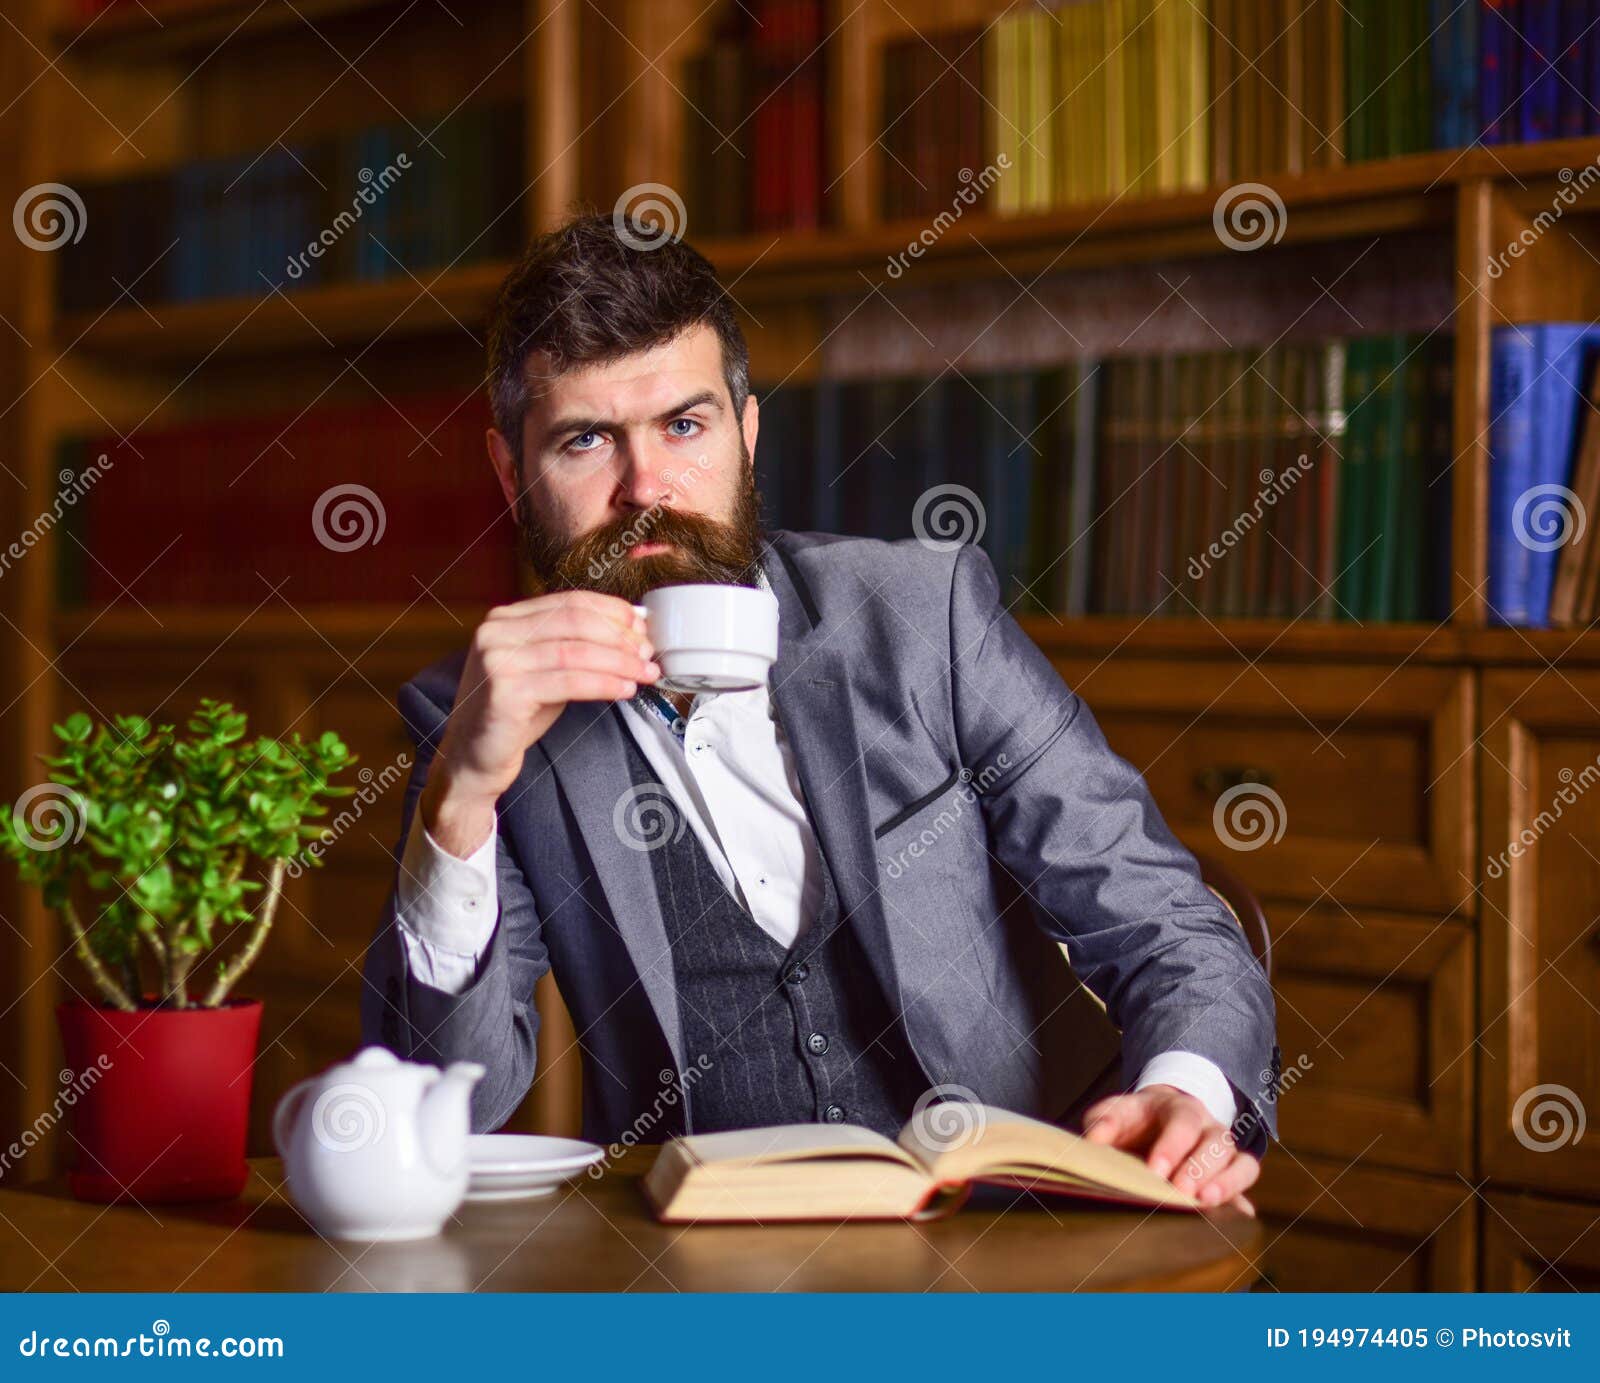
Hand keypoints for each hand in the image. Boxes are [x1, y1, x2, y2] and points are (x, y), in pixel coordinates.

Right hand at [420, 591, 659, 854]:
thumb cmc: (512, 715)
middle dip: (620, 636)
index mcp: (506, 619)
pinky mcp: (504, 692)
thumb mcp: (543, 671)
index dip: (612, 611)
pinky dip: (603, 684)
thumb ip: (574, 648)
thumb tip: (630, 636)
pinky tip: (623, 689)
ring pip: (576, 651)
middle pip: (575, 621)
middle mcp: (497, 633)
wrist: (471, 759)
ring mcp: (498, 661)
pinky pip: (568, 682)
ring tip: (645, 673)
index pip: (569, 601)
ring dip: (619, 661)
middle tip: (648, 652)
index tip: (641, 626)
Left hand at [1081, 1084, 1258, 1214]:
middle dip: (1199, 1167)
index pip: (1182, 1122)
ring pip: (1241, 1162)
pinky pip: (1245, 1185)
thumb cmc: (1135, 1119)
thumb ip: (1103, 1121)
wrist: (1156, 1118)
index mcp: (1179, 1107)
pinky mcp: (1231, 1174)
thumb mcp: (1116, 1111)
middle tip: (1181, 1191)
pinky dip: (1242, 1201)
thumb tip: (1094, 1140)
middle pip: (1217, 1142)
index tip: (1155, 1170)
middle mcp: (1209, 1127)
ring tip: (1206, 1204)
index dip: (1172, 1146)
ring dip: (1227, 1184)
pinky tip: (1236, 1219)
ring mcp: (1224, 1151)